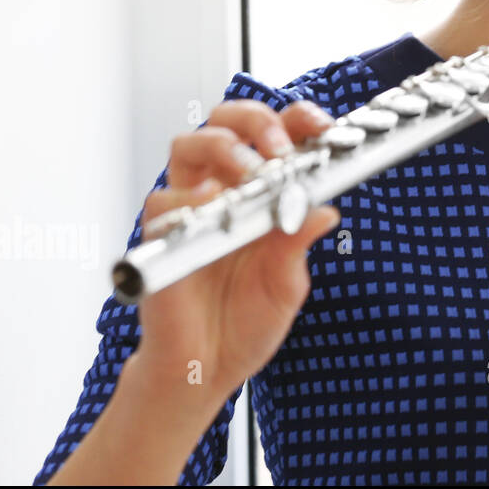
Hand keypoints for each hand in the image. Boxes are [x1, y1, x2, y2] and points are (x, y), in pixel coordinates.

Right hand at [132, 98, 341, 400]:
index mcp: (262, 193)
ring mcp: (191, 208)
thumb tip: (327, 209)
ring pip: (189, 144)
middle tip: (279, 148)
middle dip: (256, 120)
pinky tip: (215, 212)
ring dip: (222, 148)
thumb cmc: (247, 322)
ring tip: (250, 172)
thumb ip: (299, 244)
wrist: (206, 369)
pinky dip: (192, 199)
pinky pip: (164, 199)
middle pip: (228, 122)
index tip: (321, 128)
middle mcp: (225, 191)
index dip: (297, 121)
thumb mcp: (287, 284)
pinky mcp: (162, 234)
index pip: (277, 135)